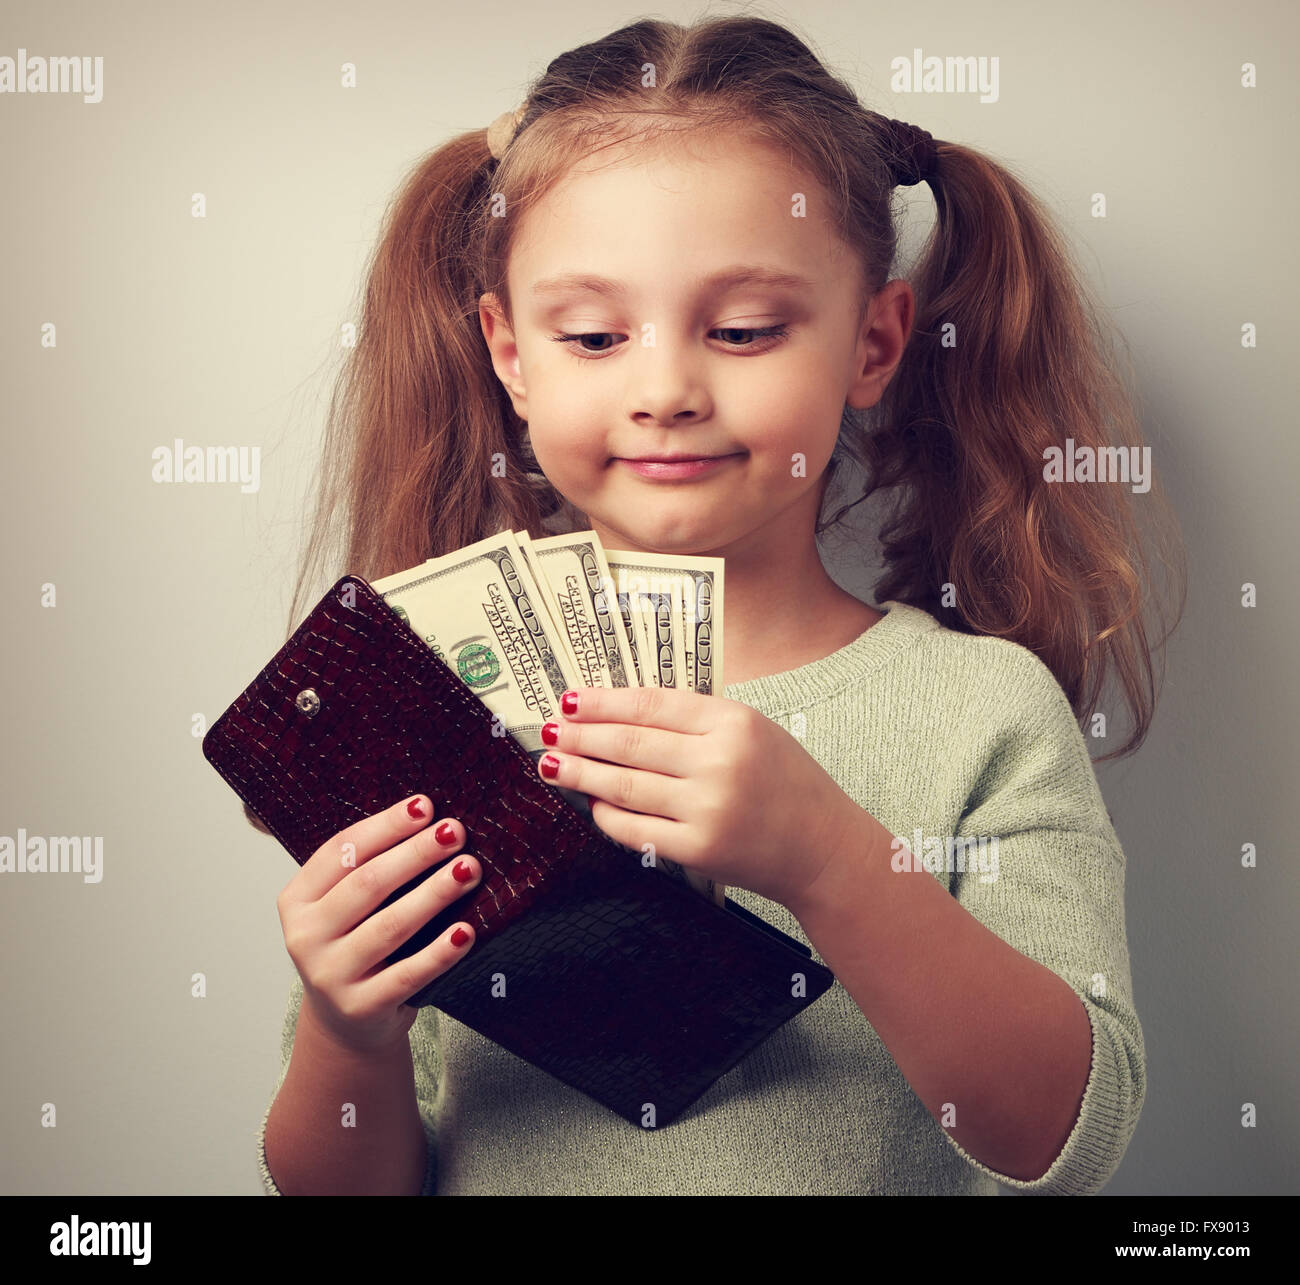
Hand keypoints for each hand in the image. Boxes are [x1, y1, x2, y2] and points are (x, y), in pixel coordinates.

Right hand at [276, 795, 481, 1054]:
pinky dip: (438, 953)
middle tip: (455, 831)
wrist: (345, 1024)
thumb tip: (429, 820)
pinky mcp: (360, 1008)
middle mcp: (305, 936)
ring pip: (389, 926)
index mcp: (297, 900)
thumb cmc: (355, 946)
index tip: (425, 806)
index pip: (341, 851)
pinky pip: (407, 975)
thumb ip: (368, 868)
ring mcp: (330, 975)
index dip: (385, 826)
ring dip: (433, 894)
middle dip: (416, 854)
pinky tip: (466, 932)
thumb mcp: (343, 907)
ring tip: (468, 870)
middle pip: (367, 884)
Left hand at [536, 685, 862, 909]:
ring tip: (551, 766)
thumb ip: (697, 720)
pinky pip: (634, 829)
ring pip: (623, 785)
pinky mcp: (697, 849)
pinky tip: (592, 804)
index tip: (571, 700)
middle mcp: (718, 762)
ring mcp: (706, 808)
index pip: (651, 705)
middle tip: (549, 731)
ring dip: (580, 774)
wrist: (821, 848)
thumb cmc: (785, 783)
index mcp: (733, 722)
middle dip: (580, 737)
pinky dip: (607, 816)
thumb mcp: (752, 731)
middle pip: (629, 743)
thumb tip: (622, 712)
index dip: (604, 702)